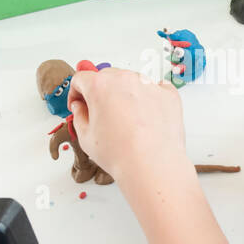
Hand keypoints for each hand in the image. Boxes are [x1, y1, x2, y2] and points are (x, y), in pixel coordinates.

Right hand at [67, 67, 187, 185]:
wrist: (152, 166)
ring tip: (126, 120)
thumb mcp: (86, 137)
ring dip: (125, 94)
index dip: (76, 92)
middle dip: (100, 92)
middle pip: (106, 77)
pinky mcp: (167, 94)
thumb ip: (79, 116)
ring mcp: (148, 85)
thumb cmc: (121, 154)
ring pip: (131, 82)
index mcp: (100, 86)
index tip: (79, 101)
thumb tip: (81, 109)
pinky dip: (149, 98)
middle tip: (101, 113)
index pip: (81, 79)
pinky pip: (155, 89)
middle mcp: (125, 80)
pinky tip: (145, 116)